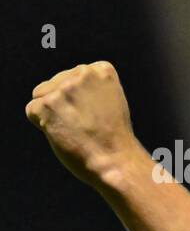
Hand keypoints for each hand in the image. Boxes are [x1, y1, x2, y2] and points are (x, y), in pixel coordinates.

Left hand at [26, 61, 149, 188]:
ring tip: (76, 129)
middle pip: (55, 84)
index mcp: (102, 70)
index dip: (79, 98)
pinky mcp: (47, 104)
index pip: (72, 77)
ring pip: (41, 96)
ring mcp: (64, 88)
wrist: (116, 161)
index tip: (96, 113)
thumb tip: (63, 88)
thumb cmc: (114, 138)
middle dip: (64, 104)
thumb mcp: (111, 101)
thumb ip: (90, 88)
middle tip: (86, 124)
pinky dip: (43, 125)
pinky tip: (64, 133)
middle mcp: (83, 73)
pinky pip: (32, 111)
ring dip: (52, 113)